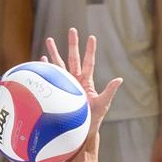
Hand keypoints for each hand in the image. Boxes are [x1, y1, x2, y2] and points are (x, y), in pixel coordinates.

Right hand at [42, 26, 123, 156]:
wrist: (78, 131)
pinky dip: (45, 69)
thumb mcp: (102, 104)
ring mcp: (65, 85)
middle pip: (73, 58)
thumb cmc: (92, 119)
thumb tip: (119, 79)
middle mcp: (75, 81)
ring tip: (49, 39)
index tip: (91, 37)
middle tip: (72, 30)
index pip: (88, 62)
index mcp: (87, 82)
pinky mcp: (56, 92)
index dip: (90, 50)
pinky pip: (49, 78)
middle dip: (72, 44)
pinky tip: (41, 59)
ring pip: (59, 65)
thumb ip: (109, 91)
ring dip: (54, 52)